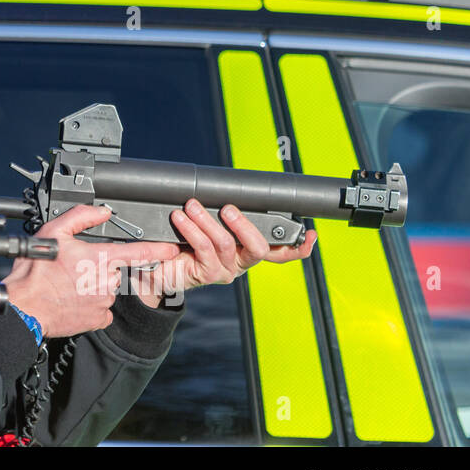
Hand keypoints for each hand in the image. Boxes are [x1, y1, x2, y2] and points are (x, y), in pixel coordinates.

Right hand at [3, 204, 180, 336]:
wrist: (25, 307)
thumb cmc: (36, 271)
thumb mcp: (54, 232)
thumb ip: (82, 217)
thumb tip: (103, 212)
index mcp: (100, 258)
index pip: (139, 252)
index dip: (159, 249)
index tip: (172, 249)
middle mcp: (107, 281)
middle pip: (115, 269)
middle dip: (100, 266)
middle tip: (75, 267)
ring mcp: (104, 302)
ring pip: (109, 288)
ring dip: (94, 284)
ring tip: (69, 283)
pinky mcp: (98, 319)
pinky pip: (102, 308)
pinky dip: (92, 303)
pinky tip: (73, 298)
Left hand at [132, 201, 318, 306]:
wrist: (159, 266)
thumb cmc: (185, 240)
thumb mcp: (207, 224)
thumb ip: (222, 215)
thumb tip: (226, 195)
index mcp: (247, 250)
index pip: (280, 251)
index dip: (298, 246)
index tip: (310, 234)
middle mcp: (241, 262)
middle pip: (257, 247)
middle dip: (243, 224)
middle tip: (227, 208)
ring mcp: (225, 270)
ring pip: (225, 243)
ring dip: (206, 220)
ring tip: (191, 206)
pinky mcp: (207, 274)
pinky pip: (203, 249)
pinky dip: (191, 229)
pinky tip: (180, 219)